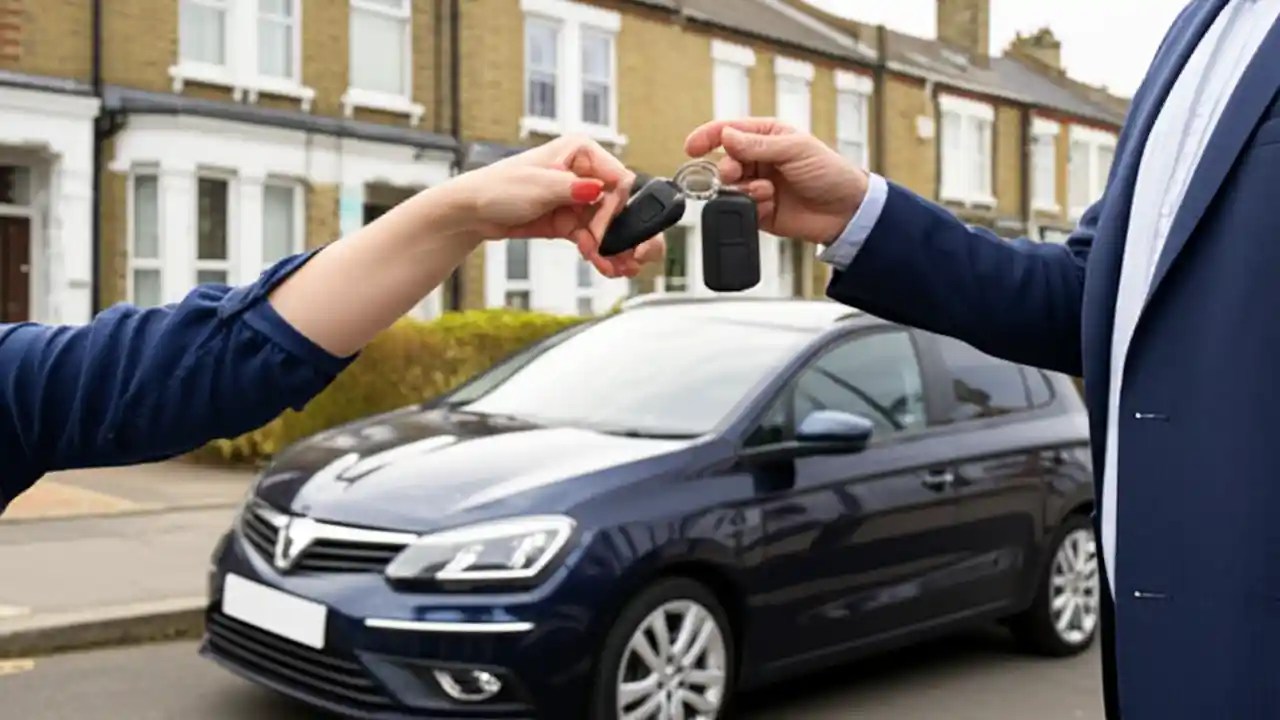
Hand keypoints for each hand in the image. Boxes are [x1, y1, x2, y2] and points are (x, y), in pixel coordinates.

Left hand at [446, 134, 664, 277]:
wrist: (473, 213)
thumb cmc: (498, 187)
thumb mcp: (538, 185)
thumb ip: (572, 188)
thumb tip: (599, 189)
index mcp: (581, 152)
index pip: (618, 180)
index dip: (614, 209)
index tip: (600, 232)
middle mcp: (584, 174)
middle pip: (620, 205)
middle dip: (624, 233)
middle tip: (629, 256)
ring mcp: (578, 199)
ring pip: (610, 227)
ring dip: (614, 248)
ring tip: (617, 268)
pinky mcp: (570, 221)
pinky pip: (595, 239)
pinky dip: (600, 253)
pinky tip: (603, 265)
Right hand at [684, 118, 868, 244]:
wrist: (845, 211)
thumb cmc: (829, 172)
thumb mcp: (795, 149)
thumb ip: (758, 145)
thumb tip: (726, 136)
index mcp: (766, 137)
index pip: (728, 131)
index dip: (707, 137)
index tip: (692, 147)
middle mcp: (759, 160)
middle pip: (724, 162)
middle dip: (728, 170)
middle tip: (738, 174)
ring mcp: (758, 186)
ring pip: (730, 189)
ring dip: (745, 191)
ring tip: (767, 193)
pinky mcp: (760, 211)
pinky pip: (742, 210)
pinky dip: (754, 208)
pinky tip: (772, 206)